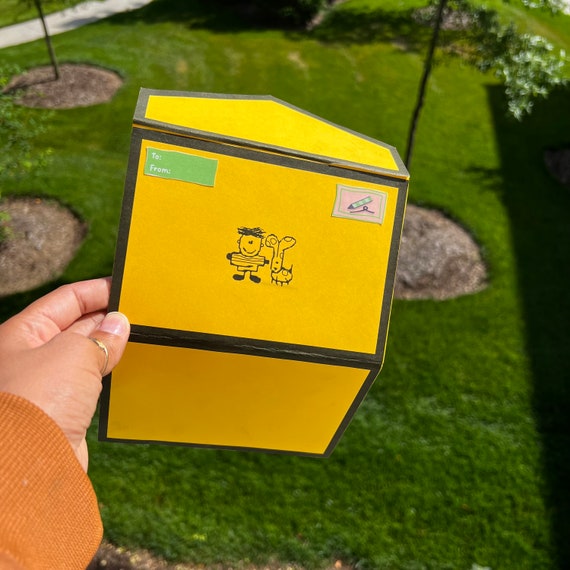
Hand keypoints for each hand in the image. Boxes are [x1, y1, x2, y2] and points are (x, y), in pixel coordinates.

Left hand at [0, 278, 129, 470]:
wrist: (31, 464)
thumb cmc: (37, 403)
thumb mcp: (74, 354)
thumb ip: (101, 335)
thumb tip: (119, 324)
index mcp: (22, 334)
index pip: (64, 300)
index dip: (95, 291)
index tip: (124, 287)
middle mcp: (31, 356)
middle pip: (74, 325)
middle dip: (105, 318)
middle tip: (138, 313)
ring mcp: (47, 383)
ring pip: (84, 353)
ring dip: (108, 345)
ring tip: (137, 336)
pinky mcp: (62, 407)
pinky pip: (89, 379)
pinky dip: (107, 369)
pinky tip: (125, 365)